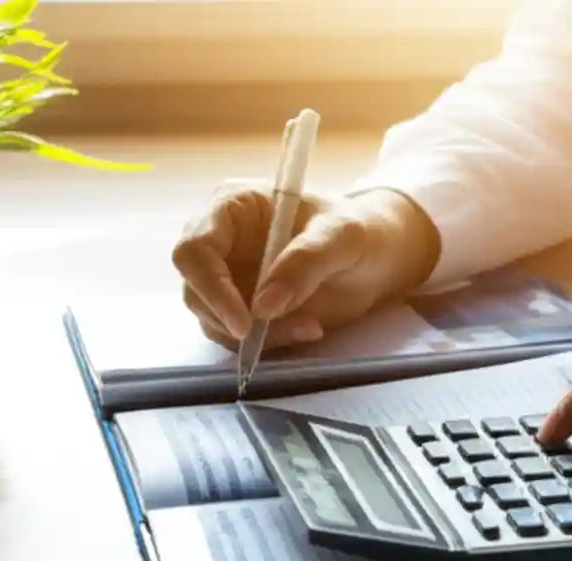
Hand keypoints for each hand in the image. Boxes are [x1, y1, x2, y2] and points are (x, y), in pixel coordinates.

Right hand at [172, 184, 438, 348]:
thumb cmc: (357, 231)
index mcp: (233, 207)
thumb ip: (304, 263)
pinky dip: (268, 343)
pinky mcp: (242, 308)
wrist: (377, 256)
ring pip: (213, 319)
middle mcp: (221, 242)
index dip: (210, 287)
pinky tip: (307, 329)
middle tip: (278, 332)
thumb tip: (264, 307)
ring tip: (309, 327)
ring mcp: (228, 277)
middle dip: (231, 319)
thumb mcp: (341, 237)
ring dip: (256, 336)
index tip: (244, 323)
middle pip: (194, 290)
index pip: (194, 249)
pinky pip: (237, 336)